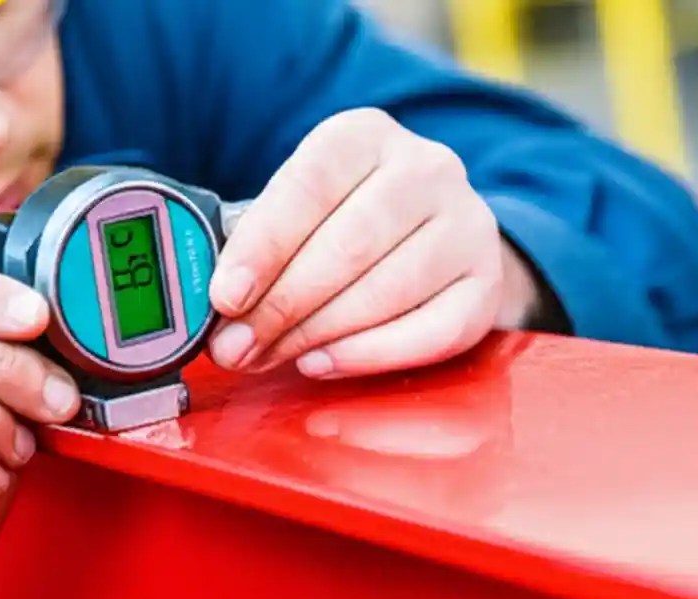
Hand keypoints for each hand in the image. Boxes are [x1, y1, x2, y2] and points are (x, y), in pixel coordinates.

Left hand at [208, 108, 542, 378]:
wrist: (428, 234)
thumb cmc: (339, 224)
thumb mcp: (297, 211)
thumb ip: (255, 244)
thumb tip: (213, 306)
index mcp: (365, 136)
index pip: (310, 184)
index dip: (263, 245)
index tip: (226, 295)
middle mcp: (425, 169)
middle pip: (348, 245)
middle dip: (281, 305)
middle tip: (235, 346)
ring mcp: (466, 225)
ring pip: (386, 290)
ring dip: (315, 334)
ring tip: (268, 356)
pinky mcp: (485, 285)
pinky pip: (430, 332)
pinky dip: (368, 355)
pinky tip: (322, 362)